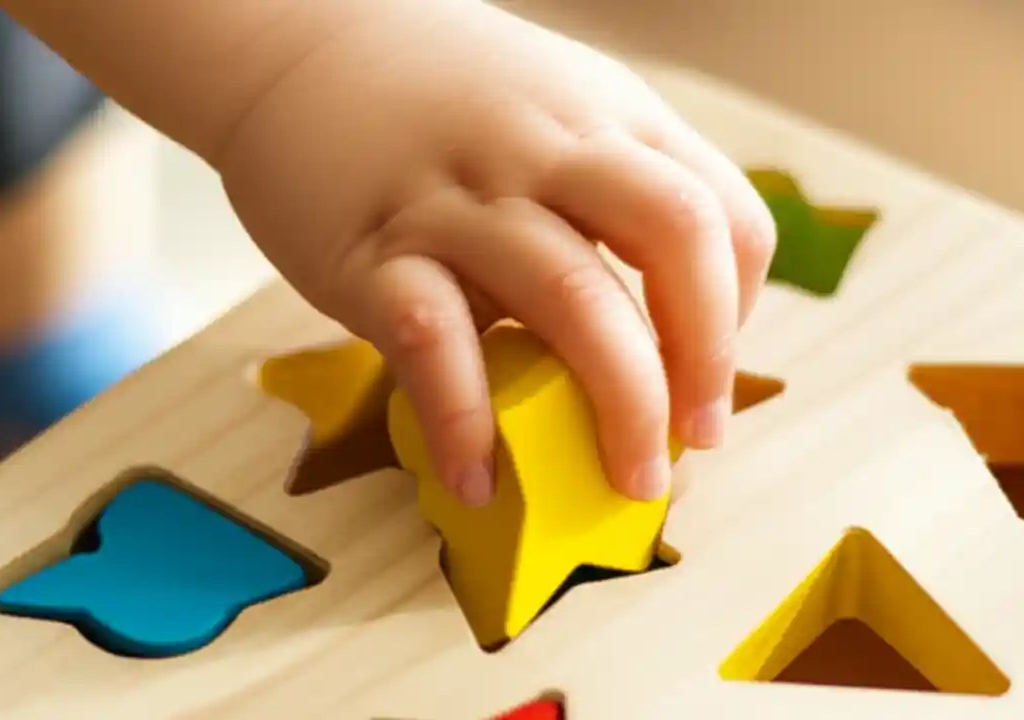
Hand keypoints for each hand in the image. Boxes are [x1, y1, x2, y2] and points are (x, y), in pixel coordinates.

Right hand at [214, 0, 775, 506]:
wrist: (290, 42)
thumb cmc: (430, 94)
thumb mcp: (547, 104)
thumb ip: (608, 182)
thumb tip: (663, 310)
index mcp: (603, 117)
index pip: (720, 211)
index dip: (733, 310)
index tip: (707, 374)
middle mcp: (543, 150)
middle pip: (674, 237)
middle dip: (704, 356)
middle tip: (691, 440)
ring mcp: (458, 199)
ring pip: (571, 297)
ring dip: (618, 406)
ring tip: (624, 478)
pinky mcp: (371, 253)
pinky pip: (434, 344)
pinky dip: (465, 423)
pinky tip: (478, 477)